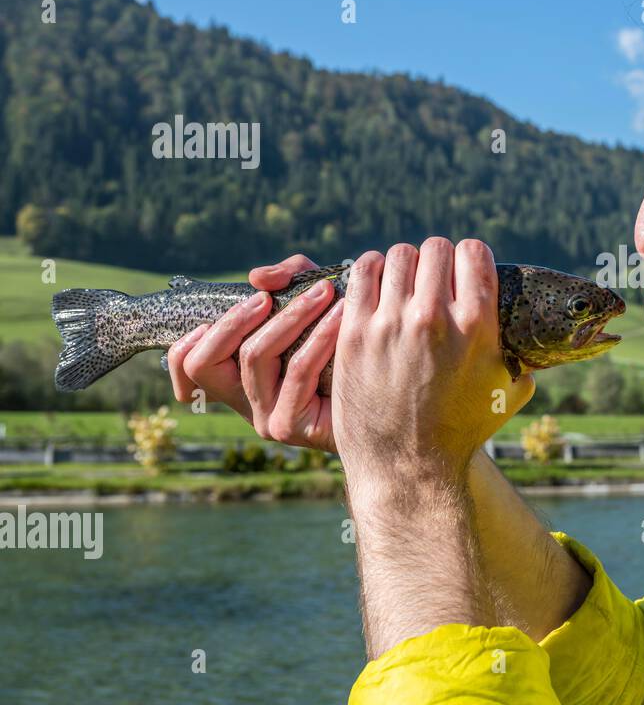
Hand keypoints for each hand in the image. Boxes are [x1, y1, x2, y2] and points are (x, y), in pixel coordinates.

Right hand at [165, 254, 341, 450]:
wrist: (397, 392)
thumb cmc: (350, 344)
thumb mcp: (314, 302)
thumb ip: (288, 281)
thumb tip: (257, 277)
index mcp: (241, 380)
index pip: (189, 368)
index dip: (185, 343)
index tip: (217, 315)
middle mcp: (246, 403)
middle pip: (205, 363)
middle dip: (235, 320)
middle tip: (268, 295)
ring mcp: (266, 420)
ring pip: (254, 358)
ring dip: (288, 317)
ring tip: (324, 292)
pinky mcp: (294, 427)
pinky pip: (297, 372)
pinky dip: (318, 337)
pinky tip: (344, 317)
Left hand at [331, 238, 533, 494]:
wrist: (409, 467)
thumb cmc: (463, 431)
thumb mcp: (509, 391)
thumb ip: (520, 353)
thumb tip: (531, 332)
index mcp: (477, 325)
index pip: (473, 251)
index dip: (471, 260)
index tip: (464, 274)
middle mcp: (434, 317)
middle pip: (435, 248)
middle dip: (438, 262)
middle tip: (434, 281)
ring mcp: (390, 324)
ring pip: (398, 255)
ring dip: (404, 266)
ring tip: (404, 284)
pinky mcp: (355, 333)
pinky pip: (362, 272)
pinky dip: (372, 273)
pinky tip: (377, 287)